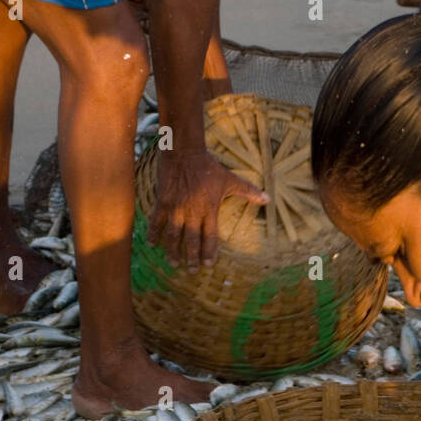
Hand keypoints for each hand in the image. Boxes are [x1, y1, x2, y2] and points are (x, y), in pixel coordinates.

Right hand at [147, 150, 268, 268]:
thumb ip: (248, 191)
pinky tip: (152, 244)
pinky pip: (156, 221)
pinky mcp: (163, 202)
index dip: (209, 252)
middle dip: (191, 257)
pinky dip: (154, 233)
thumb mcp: (229, 179)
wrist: (184, 151)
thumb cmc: (208, 166)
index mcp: (209, 209)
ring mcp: (176, 208)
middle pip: (192, 241)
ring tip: (174, 263)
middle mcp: (192, 212)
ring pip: (173, 235)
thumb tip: (267, 199)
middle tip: (192, 270)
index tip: (208, 264)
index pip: (210, 237)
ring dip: (173, 251)